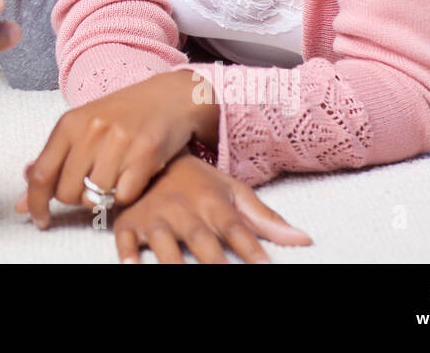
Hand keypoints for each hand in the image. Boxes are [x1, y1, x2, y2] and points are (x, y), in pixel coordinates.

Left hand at [17, 71, 210, 227]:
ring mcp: (118, 142)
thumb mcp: (81, 128)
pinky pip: (124, 196)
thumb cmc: (121, 114)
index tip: (39, 219)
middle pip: (68, 192)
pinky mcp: (145, 154)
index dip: (35, 202)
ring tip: (115, 174)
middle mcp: (91, 131)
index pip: (41, 174)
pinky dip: (126, 194)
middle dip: (77, 197)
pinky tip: (132, 174)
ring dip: (103, 196)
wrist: (167, 97)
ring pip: (95, 198)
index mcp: (69, 123)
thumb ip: (52, 163)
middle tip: (91, 182)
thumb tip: (22, 202)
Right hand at [111, 153, 311, 262]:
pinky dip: (127, 252)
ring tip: (181, 276)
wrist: (150, 154)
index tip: (265, 266)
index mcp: (211, 200)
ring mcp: (153, 215)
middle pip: (201, 239)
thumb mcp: (232, 191)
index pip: (235, 228)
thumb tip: (304, 240)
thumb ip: (265, 218)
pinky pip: (124, 238)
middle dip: (214, 262)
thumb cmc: (197, 181)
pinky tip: (131, 266)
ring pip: (163, 242)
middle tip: (223, 275)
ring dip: (172, 262)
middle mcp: (183, 208)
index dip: (251, 249)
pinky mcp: (128, 222)